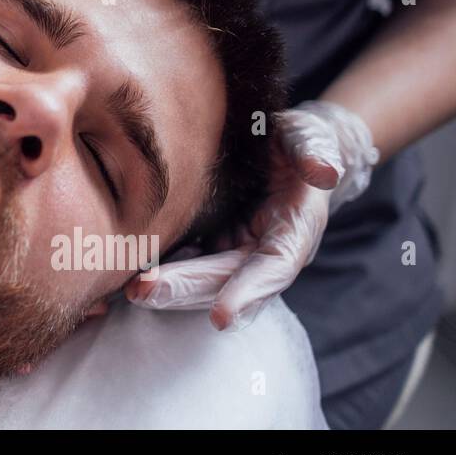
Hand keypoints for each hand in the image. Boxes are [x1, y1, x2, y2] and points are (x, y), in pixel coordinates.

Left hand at [123, 100, 375, 330]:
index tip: (221, 316)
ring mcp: (234, 250)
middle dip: (186, 291)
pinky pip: (186, 261)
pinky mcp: (211, 242)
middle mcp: (263, 252)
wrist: (281, 145)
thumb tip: (326, 172)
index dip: (248, 292)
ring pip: (201, 279)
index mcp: (293, 233)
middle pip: (225, 281)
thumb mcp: (308, 138)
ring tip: (132, 289)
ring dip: (168, 288)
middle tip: (144, 292)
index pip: (272, 270)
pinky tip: (129, 271)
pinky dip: (161, 269)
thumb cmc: (296, 140)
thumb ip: (315, 153)